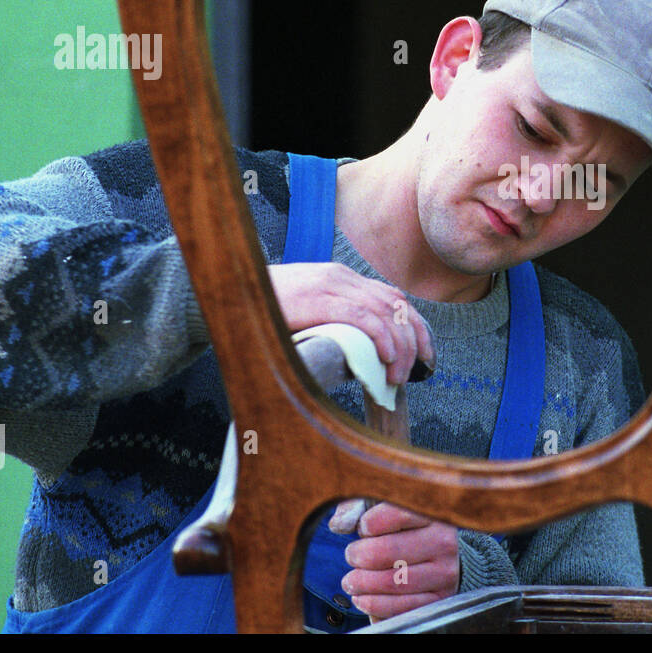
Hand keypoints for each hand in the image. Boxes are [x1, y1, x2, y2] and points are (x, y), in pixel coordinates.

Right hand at [268, 262, 434, 385]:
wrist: (226, 290)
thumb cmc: (264, 308)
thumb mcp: (307, 310)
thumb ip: (335, 317)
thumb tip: (365, 343)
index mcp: (342, 278)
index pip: (393, 299)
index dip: (416, 326)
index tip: (426, 354)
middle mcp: (342, 277)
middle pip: (397, 305)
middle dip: (416, 338)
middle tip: (422, 368)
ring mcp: (331, 285)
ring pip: (384, 313)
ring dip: (400, 347)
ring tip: (400, 375)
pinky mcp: (319, 299)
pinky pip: (362, 317)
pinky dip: (381, 338)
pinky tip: (387, 359)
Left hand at [338, 502, 459, 619]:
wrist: (449, 555)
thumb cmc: (412, 528)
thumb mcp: (390, 507)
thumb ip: (361, 507)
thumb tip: (339, 525)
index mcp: (432, 514)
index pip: (394, 515)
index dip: (368, 524)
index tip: (363, 528)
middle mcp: (444, 542)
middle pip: (387, 551)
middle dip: (358, 556)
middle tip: (352, 556)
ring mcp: (445, 572)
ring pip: (392, 582)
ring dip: (362, 583)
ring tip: (351, 580)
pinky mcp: (441, 598)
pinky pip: (401, 607)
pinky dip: (374, 605)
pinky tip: (362, 598)